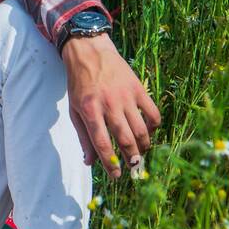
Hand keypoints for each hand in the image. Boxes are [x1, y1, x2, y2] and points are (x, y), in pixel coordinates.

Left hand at [61, 35, 160, 178]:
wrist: (90, 53)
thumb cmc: (79, 84)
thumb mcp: (74, 110)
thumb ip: (83, 137)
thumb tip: (89, 162)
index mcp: (89, 111)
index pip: (101, 143)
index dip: (110, 162)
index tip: (117, 175)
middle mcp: (108, 105)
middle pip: (125, 139)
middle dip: (131, 158)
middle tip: (134, 167)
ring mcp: (125, 97)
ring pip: (141, 129)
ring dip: (144, 145)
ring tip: (141, 152)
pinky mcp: (138, 89)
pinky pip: (152, 113)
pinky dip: (154, 126)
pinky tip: (149, 132)